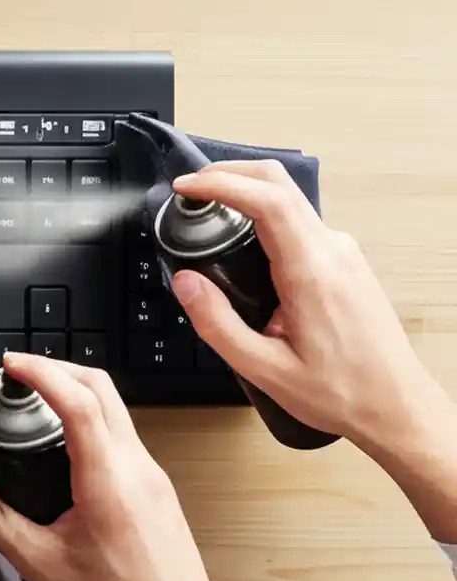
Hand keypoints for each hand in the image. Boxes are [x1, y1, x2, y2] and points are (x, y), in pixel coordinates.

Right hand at [0, 353, 244, 580]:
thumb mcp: (41, 565)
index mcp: (110, 482)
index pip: (78, 402)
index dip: (41, 372)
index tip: (13, 364)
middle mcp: (138, 468)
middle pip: (101, 387)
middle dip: (56, 367)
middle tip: (21, 371)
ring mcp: (153, 474)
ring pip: (114, 407)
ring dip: (74, 391)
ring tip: (37, 400)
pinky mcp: (157, 485)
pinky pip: (120, 433)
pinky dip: (88, 418)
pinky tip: (64, 439)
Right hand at [168, 160, 447, 446]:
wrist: (396, 405)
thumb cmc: (341, 392)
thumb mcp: (265, 369)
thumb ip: (217, 323)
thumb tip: (185, 283)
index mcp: (313, 273)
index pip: (269, 201)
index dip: (223, 183)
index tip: (187, 187)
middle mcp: (333, 252)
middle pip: (279, 185)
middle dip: (229, 174)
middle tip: (190, 190)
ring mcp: (343, 253)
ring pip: (289, 202)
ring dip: (247, 196)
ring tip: (207, 217)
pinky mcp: (344, 261)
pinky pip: (298, 224)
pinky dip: (263, 217)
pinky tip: (241, 245)